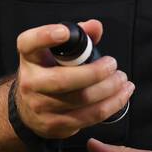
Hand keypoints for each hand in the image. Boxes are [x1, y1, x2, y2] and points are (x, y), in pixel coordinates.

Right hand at [14, 20, 134, 140]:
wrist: (29, 109)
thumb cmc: (50, 71)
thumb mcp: (57, 52)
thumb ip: (78, 37)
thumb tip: (95, 27)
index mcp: (30, 57)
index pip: (29, 43)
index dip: (45, 36)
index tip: (64, 32)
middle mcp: (30, 82)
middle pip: (63, 80)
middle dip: (95, 72)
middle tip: (113, 65)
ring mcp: (41, 106)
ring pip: (81, 99)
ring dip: (109, 89)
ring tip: (122, 80)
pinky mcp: (55, 124)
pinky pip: (89, 116)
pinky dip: (111, 105)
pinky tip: (122, 95)